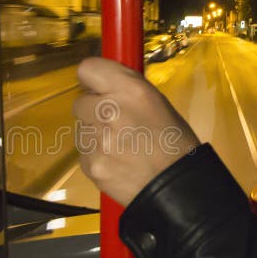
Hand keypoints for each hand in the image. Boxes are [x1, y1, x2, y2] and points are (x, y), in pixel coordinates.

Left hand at [73, 57, 199, 206]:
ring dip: (93, 133)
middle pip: (79, 101)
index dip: (92, 79)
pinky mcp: (90, 165)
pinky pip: (84, 152)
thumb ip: (125, 89)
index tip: (98, 88)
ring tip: (120, 145)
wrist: (177, 188)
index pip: (87, 69)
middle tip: (115, 122)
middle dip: (93, 110)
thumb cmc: (174, 142)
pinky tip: (117, 161)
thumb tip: (100, 86)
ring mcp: (97, 140)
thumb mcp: (156, 102)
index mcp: (131, 90)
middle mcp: (109, 111)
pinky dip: (96, 155)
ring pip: (80, 128)